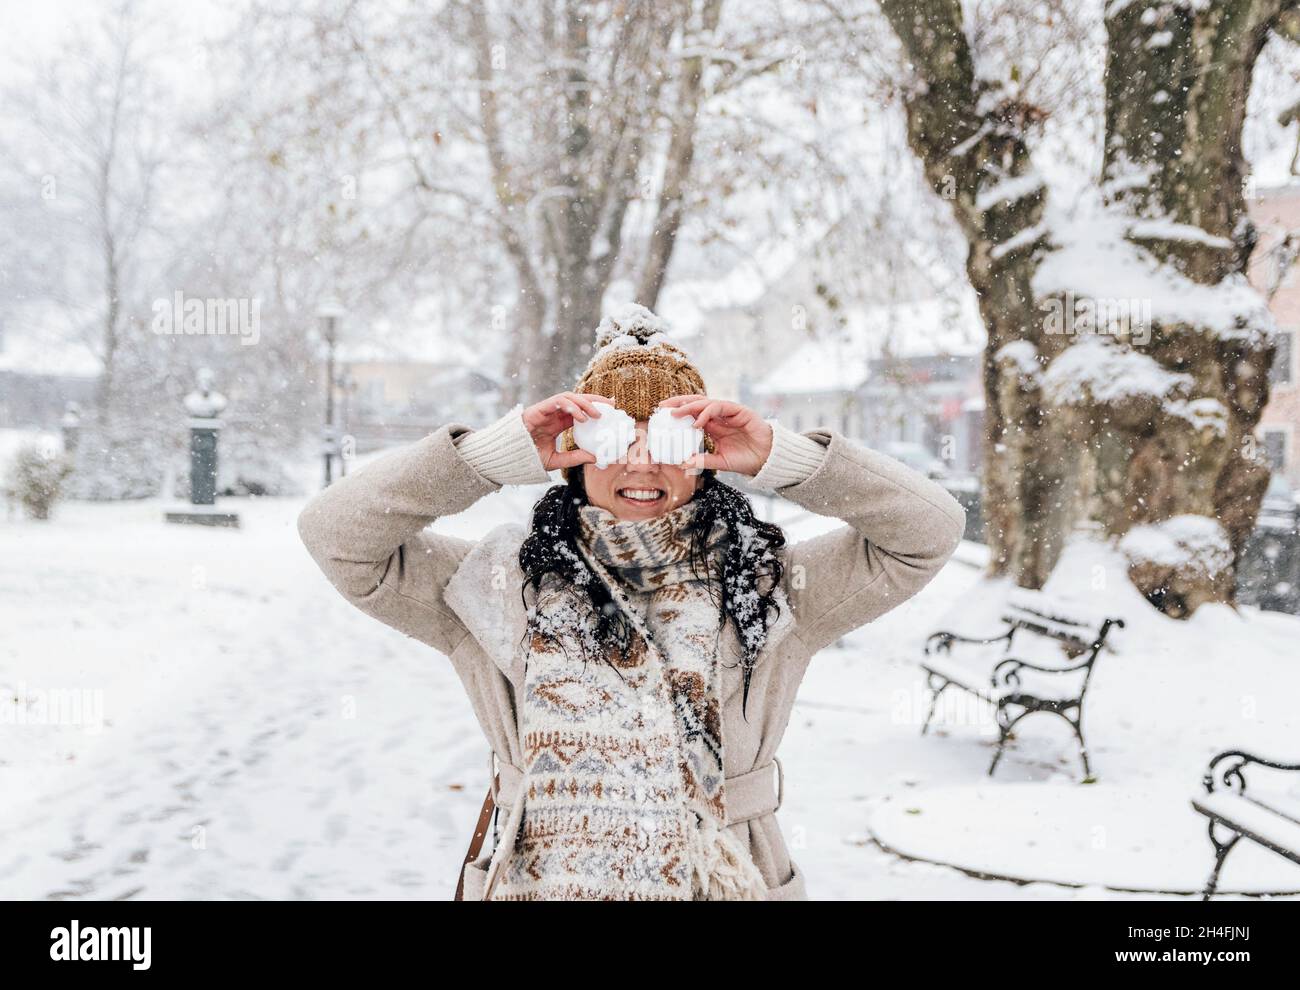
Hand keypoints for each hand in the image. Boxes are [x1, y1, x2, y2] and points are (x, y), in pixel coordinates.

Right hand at [521, 391, 607, 470]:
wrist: (508, 456)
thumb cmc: (528, 457)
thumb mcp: (555, 460)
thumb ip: (573, 458)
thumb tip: (595, 457)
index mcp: (558, 423)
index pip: (580, 411)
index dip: (595, 408)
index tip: (611, 409)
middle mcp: (554, 414)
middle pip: (577, 400)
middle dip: (595, 400)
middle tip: (611, 406)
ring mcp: (546, 410)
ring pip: (569, 397)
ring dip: (585, 403)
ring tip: (597, 415)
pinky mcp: (539, 408)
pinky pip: (558, 401)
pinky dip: (572, 406)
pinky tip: (581, 417)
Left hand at [657, 395, 773, 476]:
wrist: (767, 459)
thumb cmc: (745, 459)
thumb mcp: (720, 461)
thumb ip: (703, 460)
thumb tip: (683, 463)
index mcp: (713, 426)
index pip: (692, 413)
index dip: (678, 411)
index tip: (661, 414)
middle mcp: (719, 416)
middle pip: (696, 403)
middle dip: (678, 403)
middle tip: (662, 407)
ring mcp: (729, 412)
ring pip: (705, 402)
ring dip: (689, 407)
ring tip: (676, 414)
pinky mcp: (739, 410)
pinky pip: (719, 407)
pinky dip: (706, 412)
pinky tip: (697, 423)